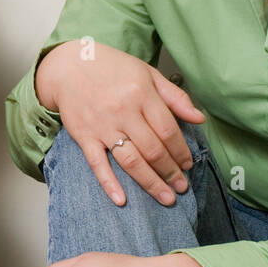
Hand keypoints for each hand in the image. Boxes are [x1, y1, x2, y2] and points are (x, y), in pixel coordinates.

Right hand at [35, 39, 204, 206]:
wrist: (68, 66)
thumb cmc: (110, 68)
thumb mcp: (147, 73)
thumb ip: (174, 96)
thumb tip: (199, 118)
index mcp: (141, 94)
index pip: (168, 130)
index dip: (182, 151)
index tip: (189, 164)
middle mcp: (122, 111)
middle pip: (153, 150)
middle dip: (171, 172)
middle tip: (181, 187)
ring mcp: (102, 126)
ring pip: (130, 161)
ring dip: (150, 183)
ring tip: (166, 198)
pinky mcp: (84, 136)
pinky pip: (97, 164)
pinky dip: (108, 183)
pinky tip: (121, 200)